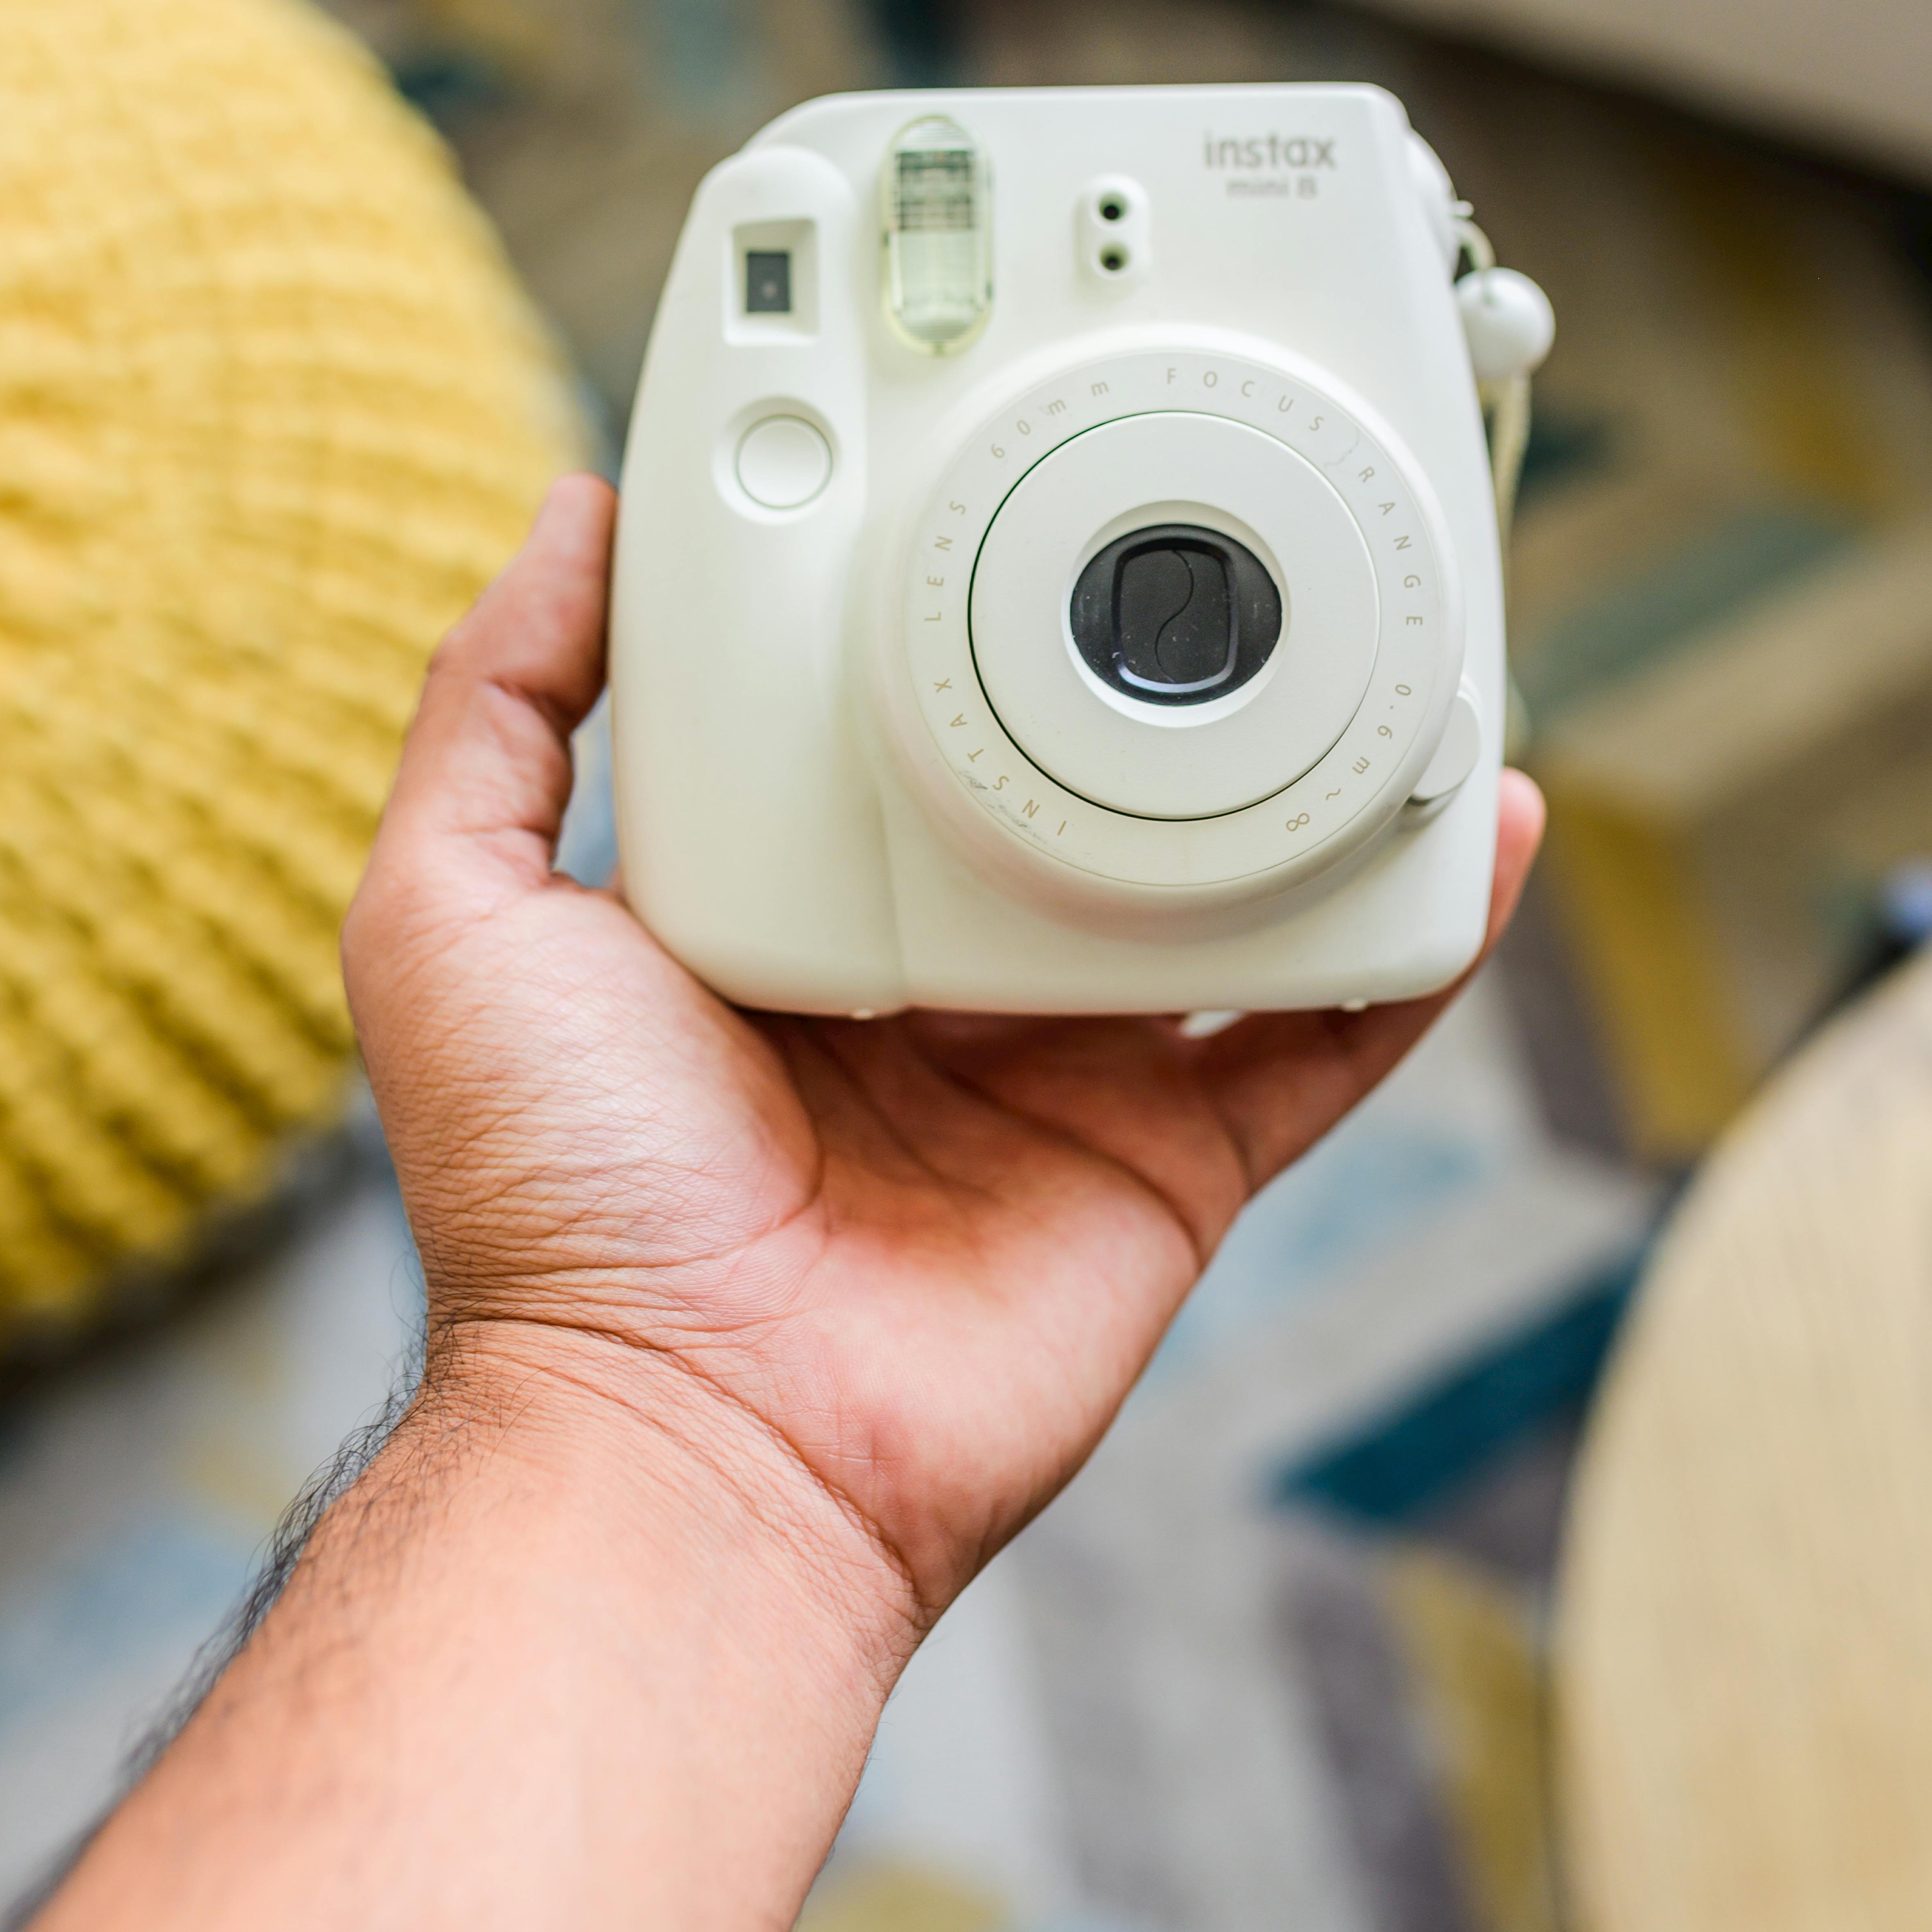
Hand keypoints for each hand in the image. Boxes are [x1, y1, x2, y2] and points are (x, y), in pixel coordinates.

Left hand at [345, 477, 1542, 1637]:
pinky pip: (1321, 1035)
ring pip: (1221, 899)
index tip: (1000, 498)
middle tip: (1228, 544)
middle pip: (1075, 801)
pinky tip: (1479, 834)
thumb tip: (574, 516)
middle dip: (1147, 689)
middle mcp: (936, 986)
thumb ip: (497, 706)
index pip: (894, 725)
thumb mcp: (452, 906)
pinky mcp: (1167, 1162)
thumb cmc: (555, 1199)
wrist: (686, 1433)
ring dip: (1311, 786)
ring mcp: (1063, 1075)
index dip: (947, 615)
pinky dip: (1406, 945)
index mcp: (791, 915)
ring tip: (1395, 655)